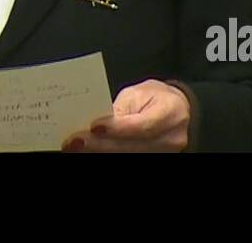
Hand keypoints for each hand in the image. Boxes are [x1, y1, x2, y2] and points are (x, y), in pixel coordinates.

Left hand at [62, 79, 190, 151]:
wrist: (176, 109)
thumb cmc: (156, 97)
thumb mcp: (138, 93)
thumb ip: (120, 108)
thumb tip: (96, 123)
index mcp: (170, 112)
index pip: (141, 126)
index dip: (116, 129)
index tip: (93, 127)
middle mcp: (171, 137)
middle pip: (132, 145)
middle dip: (100, 144)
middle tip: (75, 141)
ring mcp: (166, 152)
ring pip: (129, 154)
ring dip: (101, 151)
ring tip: (78, 146)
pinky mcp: (157, 157)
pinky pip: (131, 157)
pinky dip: (110, 153)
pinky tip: (93, 149)